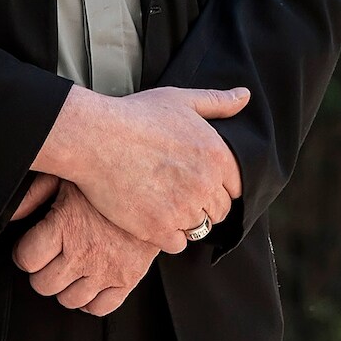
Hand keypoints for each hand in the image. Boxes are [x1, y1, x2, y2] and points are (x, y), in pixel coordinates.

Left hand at [13, 180, 162, 315]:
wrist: (159, 185)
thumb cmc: (111, 180)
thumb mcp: (69, 177)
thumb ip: (35, 193)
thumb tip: (10, 214)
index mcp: (66, 224)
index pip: (26, 258)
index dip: (27, 252)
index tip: (36, 244)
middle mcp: (85, 251)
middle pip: (43, 284)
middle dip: (45, 271)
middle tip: (56, 255)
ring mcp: (107, 269)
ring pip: (68, 300)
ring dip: (68, 285)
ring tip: (76, 265)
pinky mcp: (129, 278)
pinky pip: (99, 309)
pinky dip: (92, 300)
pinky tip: (93, 280)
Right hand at [36, 85, 246, 251]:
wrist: (96, 139)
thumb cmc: (137, 116)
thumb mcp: (182, 100)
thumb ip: (218, 102)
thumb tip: (244, 96)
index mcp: (217, 155)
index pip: (236, 187)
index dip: (219, 185)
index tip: (199, 181)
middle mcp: (206, 184)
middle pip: (220, 210)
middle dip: (204, 204)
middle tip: (180, 195)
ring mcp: (183, 208)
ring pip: (199, 228)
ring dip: (187, 221)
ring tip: (166, 206)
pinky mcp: (157, 228)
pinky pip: (177, 244)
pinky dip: (168, 236)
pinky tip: (154, 220)